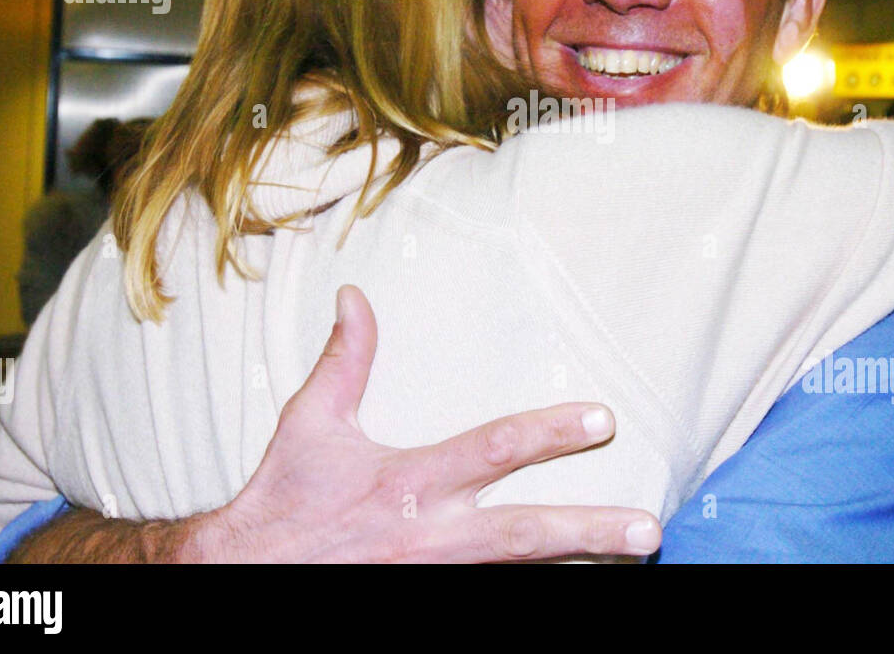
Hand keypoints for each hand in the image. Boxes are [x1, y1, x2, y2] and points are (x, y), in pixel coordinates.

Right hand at [202, 285, 661, 561]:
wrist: (244, 573)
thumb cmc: (284, 495)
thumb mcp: (312, 420)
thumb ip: (346, 358)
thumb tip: (354, 295)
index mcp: (408, 483)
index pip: (491, 450)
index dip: (548, 433)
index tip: (601, 421)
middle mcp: (429, 536)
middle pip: (523, 536)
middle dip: (590, 531)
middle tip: (648, 530)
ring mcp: (431, 577)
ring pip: (517, 573)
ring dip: (577, 565)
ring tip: (637, 558)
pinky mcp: (423, 597)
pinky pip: (488, 595)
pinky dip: (529, 587)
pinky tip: (575, 580)